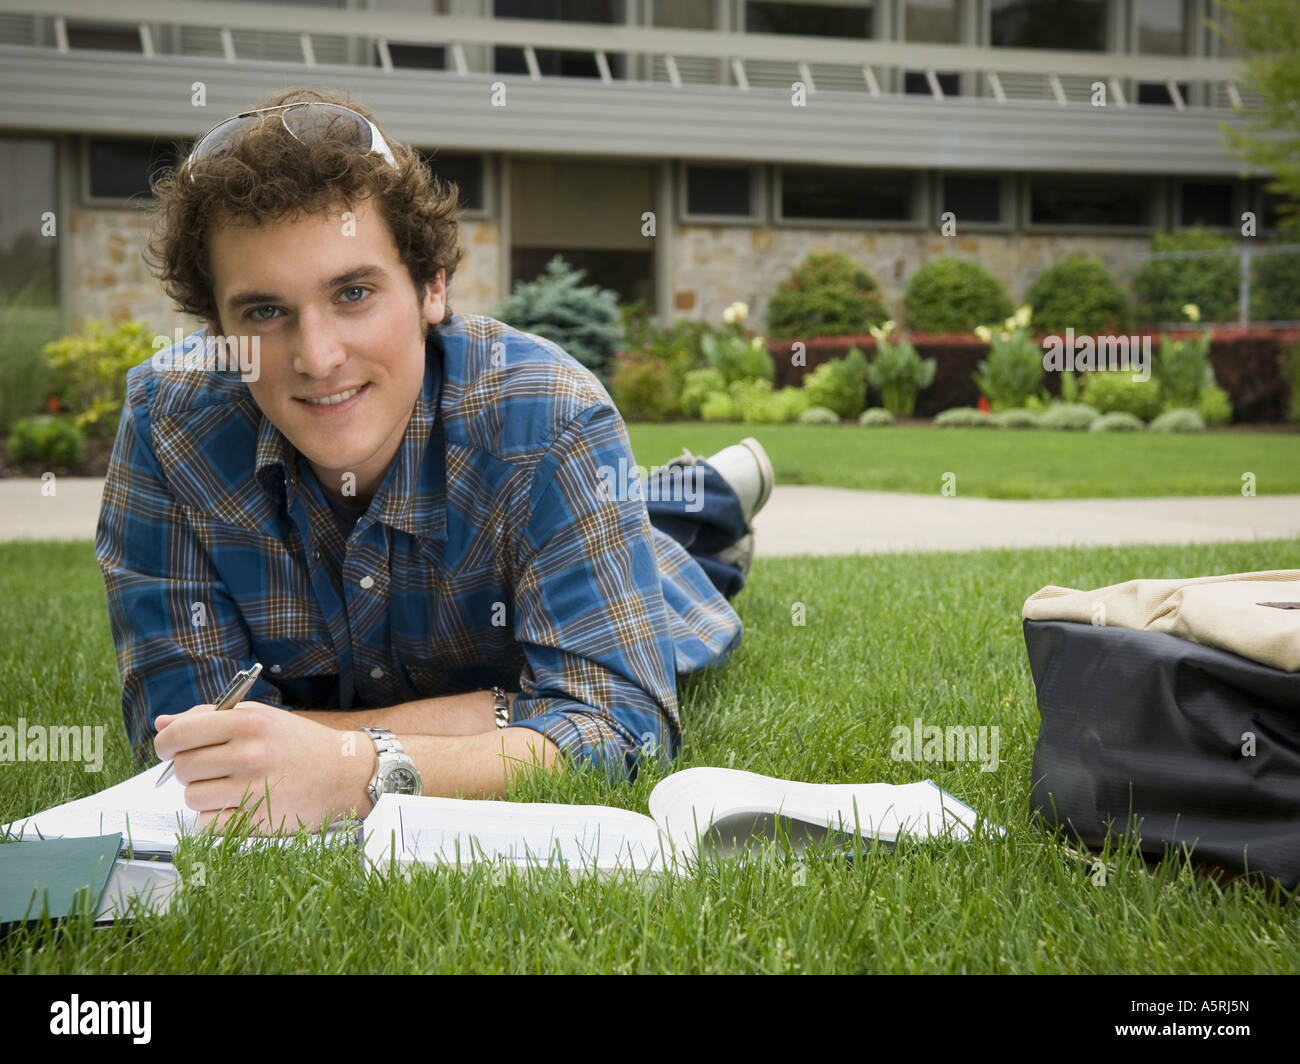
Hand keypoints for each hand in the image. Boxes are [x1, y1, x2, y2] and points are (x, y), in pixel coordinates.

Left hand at [154, 702, 375, 835]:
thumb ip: (210, 717)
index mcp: (247, 723)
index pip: (180, 733)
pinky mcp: (258, 822)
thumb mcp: (260, 718)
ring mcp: (253, 790)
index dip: (165, 742)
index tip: (168, 748)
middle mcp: (249, 754)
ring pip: (192, 798)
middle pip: (182, 768)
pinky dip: (215, 818)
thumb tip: (162, 723)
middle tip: (212, 768)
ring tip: (228, 787)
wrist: (345, 773)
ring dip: (203, 794)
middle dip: (189, 769)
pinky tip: (236, 806)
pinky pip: (207, 824)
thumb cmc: (298, 743)